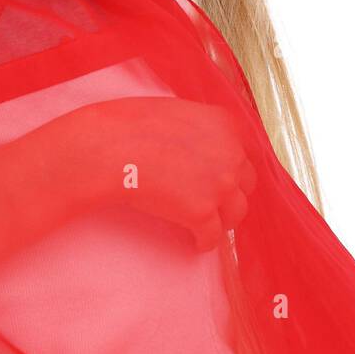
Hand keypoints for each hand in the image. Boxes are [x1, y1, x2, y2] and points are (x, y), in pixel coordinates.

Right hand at [62, 96, 255, 250]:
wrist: (109, 149)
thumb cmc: (129, 126)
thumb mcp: (176, 111)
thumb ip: (199, 129)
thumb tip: (201, 148)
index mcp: (225, 124)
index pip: (241, 152)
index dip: (228, 168)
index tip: (216, 179)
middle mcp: (231, 153)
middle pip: (245, 183)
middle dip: (230, 193)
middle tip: (212, 201)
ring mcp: (220, 184)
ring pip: (236, 212)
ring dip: (222, 219)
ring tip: (206, 224)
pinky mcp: (203, 213)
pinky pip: (212, 237)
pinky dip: (204, 241)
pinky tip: (194, 241)